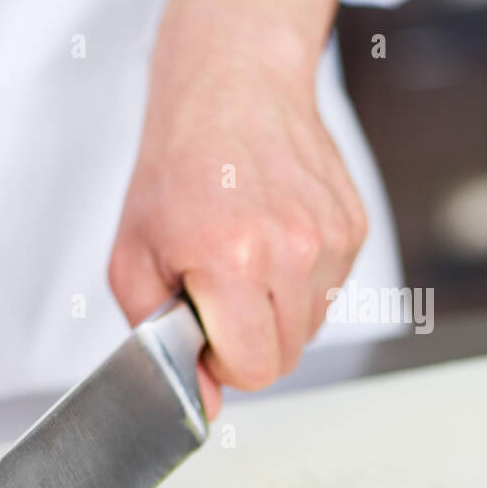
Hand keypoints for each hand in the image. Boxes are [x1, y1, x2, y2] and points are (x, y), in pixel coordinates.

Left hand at [108, 0, 378, 418]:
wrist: (233, 83)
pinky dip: (302, 280)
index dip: (224, 363)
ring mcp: (332, 238)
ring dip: (277, 311)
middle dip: (250, 341)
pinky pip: (331, 290)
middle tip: (219, 293)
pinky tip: (274, 236)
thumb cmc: (178, 166)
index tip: (205, 332)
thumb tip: (202, 405)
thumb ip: (156, 338)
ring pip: (312, 326)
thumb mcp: (132, 253)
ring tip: (246, 257)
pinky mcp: (354, 227)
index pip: (255, 370)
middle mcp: (295, 250)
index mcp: (235, 258)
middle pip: (288, 357)